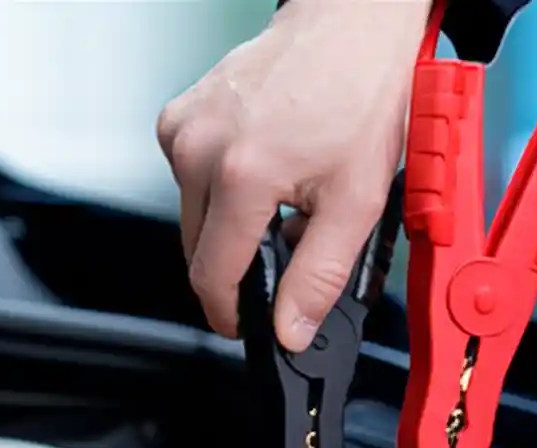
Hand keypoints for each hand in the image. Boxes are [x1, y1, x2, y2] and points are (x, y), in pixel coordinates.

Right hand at [156, 0, 429, 350]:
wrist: (350, 27)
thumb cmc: (359, 93)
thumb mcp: (358, 199)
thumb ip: (319, 275)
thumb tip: (292, 329)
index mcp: (240, 174)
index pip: (212, 277)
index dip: (233, 313)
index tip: (250, 323)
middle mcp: (197, 148)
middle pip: (197, 250)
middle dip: (239, 264)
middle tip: (289, 244)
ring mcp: (182, 128)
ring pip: (193, 217)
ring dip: (231, 226)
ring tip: (282, 196)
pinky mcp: (177, 117)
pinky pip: (189, 179)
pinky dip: (221, 189)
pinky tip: (261, 166)